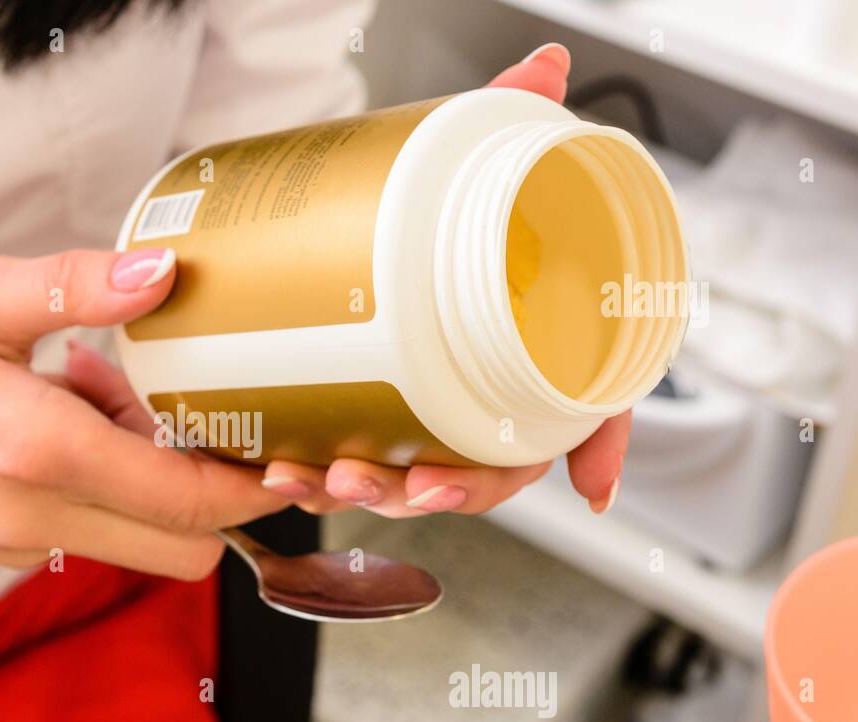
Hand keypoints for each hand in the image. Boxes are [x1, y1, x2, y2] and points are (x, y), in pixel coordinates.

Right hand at [0, 248, 290, 578]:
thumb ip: (78, 289)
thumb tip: (166, 273)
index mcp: (36, 453)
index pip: (190, 501)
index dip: (255, 485)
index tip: (286, 447)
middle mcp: (37, 518)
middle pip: (186, 548)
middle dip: (213, 491)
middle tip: (184, 407)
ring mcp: (21, 544)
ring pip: (142, 539)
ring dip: (152, 477)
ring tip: (93, 387)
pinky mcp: (8, 548)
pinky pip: (93, 530)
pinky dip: (105, 482)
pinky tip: (57, 409)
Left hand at [264, 42, 626, 517]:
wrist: (382, 236)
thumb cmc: (452, 227)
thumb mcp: (478, 173)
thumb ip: (512, 125)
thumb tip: (544, 68)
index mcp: (535, 354)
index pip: (584, 407)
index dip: (598, 446)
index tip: (593, 486)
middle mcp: (487, 398)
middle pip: (495, 469)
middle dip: (458, 489)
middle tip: (413, 484)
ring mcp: (427, 420)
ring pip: (419, 482)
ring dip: (378, 494)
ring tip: (329, 477)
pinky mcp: (369, 425)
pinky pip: (352, 469)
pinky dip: (317, 479)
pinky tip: (282, 473)